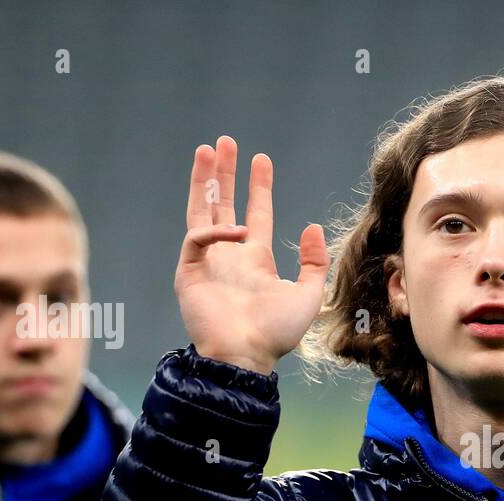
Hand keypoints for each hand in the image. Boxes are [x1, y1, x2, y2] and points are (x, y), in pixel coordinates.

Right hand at [174, 135, 329, 374]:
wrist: (246, 355)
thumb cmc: (275, 333)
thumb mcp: (308, 295)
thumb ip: (313, 262)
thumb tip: (311, 228)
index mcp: (254, 259)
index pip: (256, 213)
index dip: (258, 187)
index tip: (261, 160)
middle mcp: (229, 255)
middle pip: (223, 203)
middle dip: (224, 173)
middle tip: (225, 142)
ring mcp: (207, 261)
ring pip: (201, 210)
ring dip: (204, 180)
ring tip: (208, 150)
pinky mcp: (189, 271)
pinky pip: (197, 237)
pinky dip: (214, 229)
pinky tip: (234, 231)